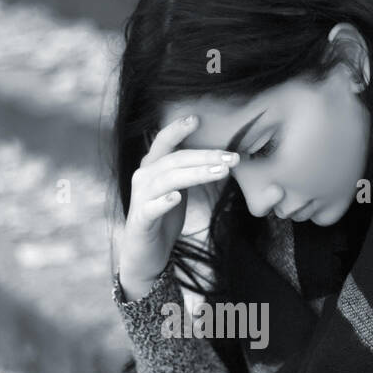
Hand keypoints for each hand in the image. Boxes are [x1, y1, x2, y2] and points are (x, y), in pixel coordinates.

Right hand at [115, 114, 239, 297]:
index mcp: (152, 167)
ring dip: (196, 174)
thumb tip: (221, 156)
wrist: (145, 254)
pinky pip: (152, 208)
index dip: (178, 128)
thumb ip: (190, 171)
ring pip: (168, 180)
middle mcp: (143, 178)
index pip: (164, 142)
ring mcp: (140, 198)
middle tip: (233, 158)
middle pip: (174, 159)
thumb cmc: (164, 219)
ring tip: (222, 172)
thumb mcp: (178, 189)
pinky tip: (177, 198)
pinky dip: (164, 201)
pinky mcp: (141, 220)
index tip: (198, 119)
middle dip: (205, 156)